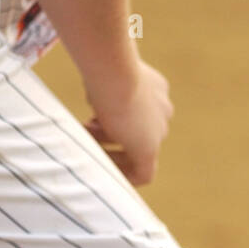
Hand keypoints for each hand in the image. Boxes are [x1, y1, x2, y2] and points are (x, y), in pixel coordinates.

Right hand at [86, 59, 172, 186]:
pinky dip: (125, 177)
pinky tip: (106, 176)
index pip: (140, 112)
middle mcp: (162, 109)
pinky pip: (143, 173)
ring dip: (110, 153)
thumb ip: (106, 91)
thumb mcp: (106, 78)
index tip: (92, 120)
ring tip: (87, 148)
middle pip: (138, 132)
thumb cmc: (103, 70)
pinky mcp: (151, 149)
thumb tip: (93, 100)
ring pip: (138, 151)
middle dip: (109, 136)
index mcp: (156, 89)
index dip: (114, 120)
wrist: (113, 73)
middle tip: (86, 133)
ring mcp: (159, 130)